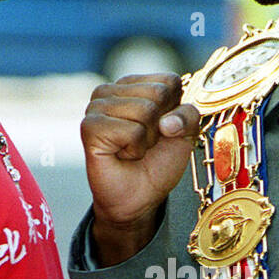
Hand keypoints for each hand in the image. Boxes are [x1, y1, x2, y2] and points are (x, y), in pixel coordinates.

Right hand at [80, 73, 199, 263]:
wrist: (138, 197)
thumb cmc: (157, 163)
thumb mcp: (185, 134)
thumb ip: (189, 115)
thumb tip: (167, 122)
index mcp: (135, 84)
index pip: (170, 81)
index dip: (175, 112)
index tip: (162, 130)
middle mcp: (113, 90)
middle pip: (159, 94)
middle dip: (160, 126)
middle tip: (144, 142)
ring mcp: (97, 106)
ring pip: (145, 111)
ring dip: (146, 140)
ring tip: (132, 149)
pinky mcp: (90, 126)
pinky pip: (131, 131)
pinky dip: (134, 149)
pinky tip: (121, 154)